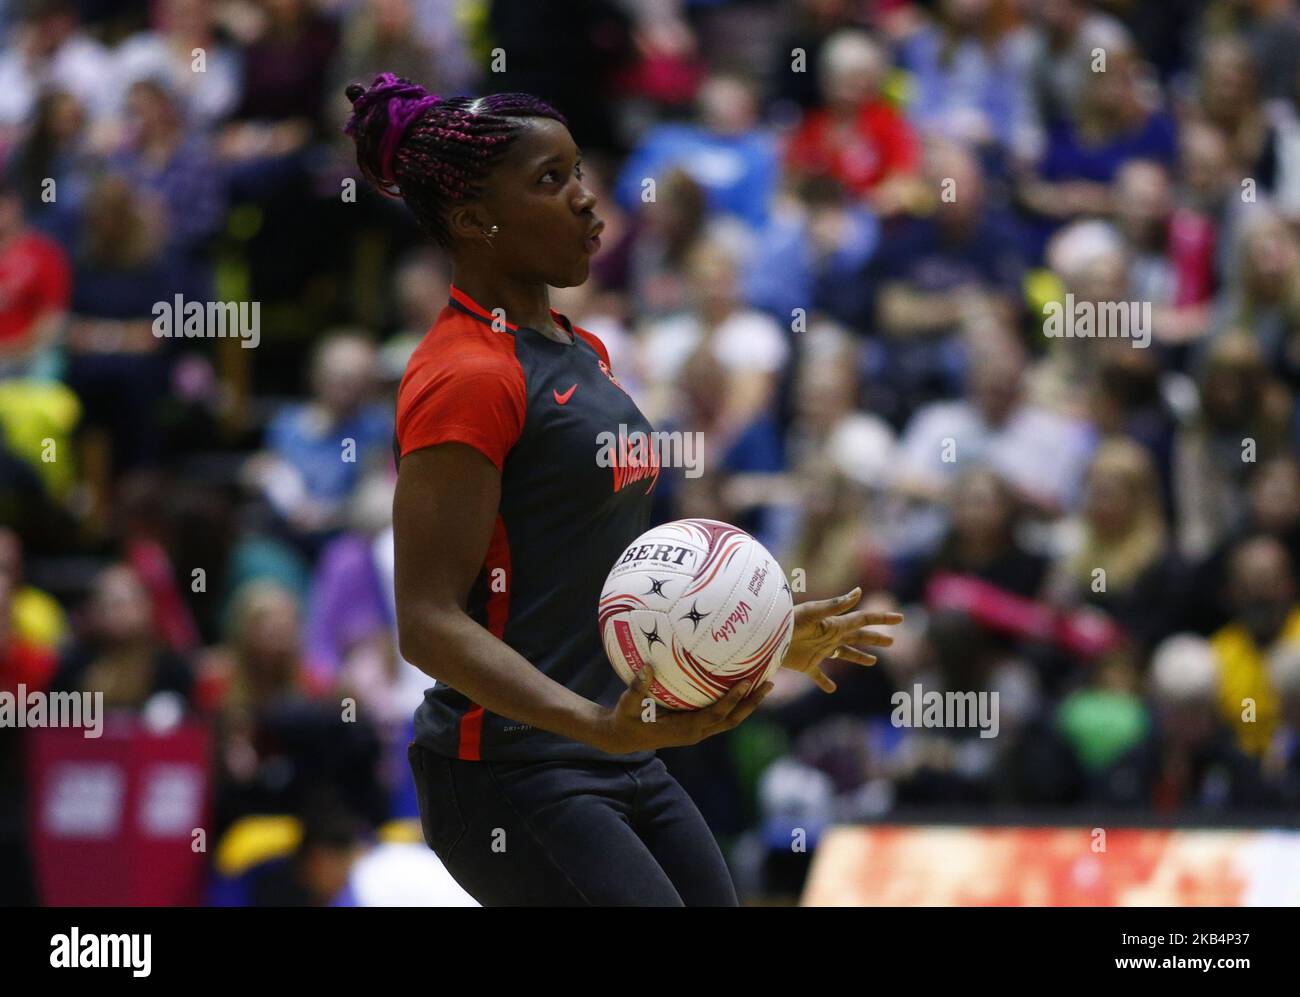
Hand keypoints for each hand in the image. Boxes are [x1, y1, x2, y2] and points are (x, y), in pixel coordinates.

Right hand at [596, 665, 772, 752]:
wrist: (624, 738)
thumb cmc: (625, 720)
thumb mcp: (627, 704)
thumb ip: (637, 688)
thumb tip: (647, 666)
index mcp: (684, 729)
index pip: (715, 714)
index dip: (732, 700)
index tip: (746, 683)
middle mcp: (696, 732)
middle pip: (732, 719)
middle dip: (751, 703)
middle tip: (769, 683)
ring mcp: (698, 731)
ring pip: (730, 719)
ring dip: (748, 704)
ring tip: (765, 684)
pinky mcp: (696, 726)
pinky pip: (721, 715)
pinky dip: (735, 703)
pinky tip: (742, 687)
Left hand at [783, 587, 903, 692]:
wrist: (764, 636)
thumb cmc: (788, 621)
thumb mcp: (813, 612)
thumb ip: (836, 605)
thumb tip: (859, 592)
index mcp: (835, 624)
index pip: (864, 620)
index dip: (882, 619)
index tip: (900, 618)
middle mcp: (830, 636)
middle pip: (859, 637)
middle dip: (876, 638)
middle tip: (892, 641)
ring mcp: (820, 651)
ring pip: (845, 654)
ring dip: (858, 657)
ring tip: (871, 662)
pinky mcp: (806, 665)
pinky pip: (819, 676)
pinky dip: (825, 683)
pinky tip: (832, 689)